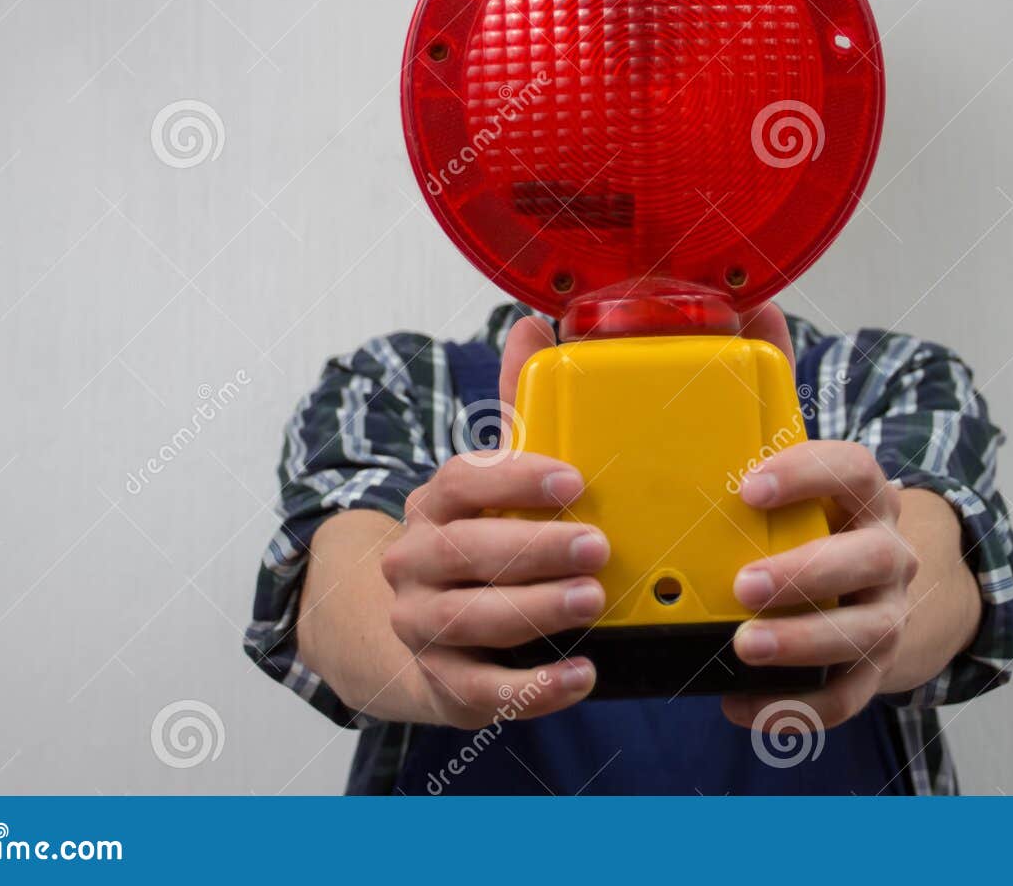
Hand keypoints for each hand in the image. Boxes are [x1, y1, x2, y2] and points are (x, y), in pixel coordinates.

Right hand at [380, 317, 605, 728]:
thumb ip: (519, 406)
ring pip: (471, 619)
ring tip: (591, 602)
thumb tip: (533, 322)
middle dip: (535, 549)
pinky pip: (483, 690)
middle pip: (467, 554)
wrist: (414, 628)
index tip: (573, 481)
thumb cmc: (477, 541)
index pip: (461, 482)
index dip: (515, 479)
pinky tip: (582, 674)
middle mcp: (416, 562)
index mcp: (435, 504)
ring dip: (535, 611)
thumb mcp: (493, 477)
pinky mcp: (441, 682)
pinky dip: (533, 687)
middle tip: (598, 547)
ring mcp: (421, 624)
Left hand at [720, 305, 918, 730]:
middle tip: (743, 584)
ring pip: (861, 634)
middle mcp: (884, 552)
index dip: (809, 474)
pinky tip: (739, 703)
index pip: (855, 469)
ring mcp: (883, 614)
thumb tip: (748, 296)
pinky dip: (796, 707)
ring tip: (743, 646)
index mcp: (862, 492)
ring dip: (803, 643)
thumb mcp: (797, 447)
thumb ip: (769, 379)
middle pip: (867, 561)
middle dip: (808, 573)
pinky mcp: (868, 670)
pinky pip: (844, 698)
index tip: (750, 484)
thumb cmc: (817, 510)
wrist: (879, 585)